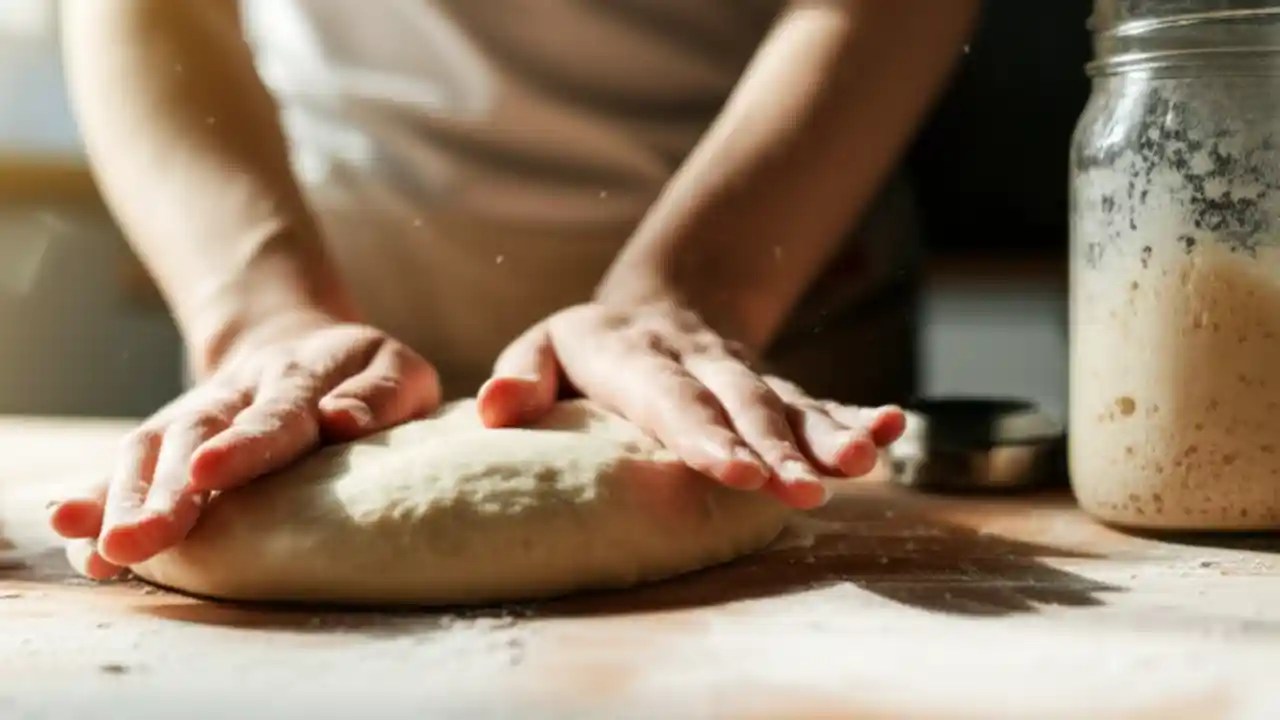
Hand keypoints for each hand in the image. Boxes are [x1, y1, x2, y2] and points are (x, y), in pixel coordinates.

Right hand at [49, 311, 440, 578]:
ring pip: (152, 450)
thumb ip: (382, 395)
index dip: (242, 446)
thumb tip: (342, 422)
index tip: (206, 473)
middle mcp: (236, 395)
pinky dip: (100, 498)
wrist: (295, 343)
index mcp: (300, 378)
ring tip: (107, 552)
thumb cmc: (361, 376)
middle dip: (165, 493)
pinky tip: (75, 535)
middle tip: (137, 541)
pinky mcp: (168, 438)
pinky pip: (128, 465)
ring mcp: (194, 415)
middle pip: (195, 438)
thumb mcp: (395, 370)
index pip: (274, 415)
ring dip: (126, 502)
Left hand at [478, 301, 904, 508]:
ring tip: (863, 464)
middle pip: (741, 402)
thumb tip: (490, 410)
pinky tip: (892, 431)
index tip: (731, 471)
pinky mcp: (774, 386)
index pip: (668, 396)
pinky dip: (856, 416)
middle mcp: (697, 360)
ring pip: (788, 401)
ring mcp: (743, 373)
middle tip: (804, 489)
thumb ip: (521, 374)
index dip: (703, 433)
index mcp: (633, 354)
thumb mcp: (544, 348)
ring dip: (825, 434)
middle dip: (776, 446)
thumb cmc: (589, 349)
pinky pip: (818, 399)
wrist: (659, 305)